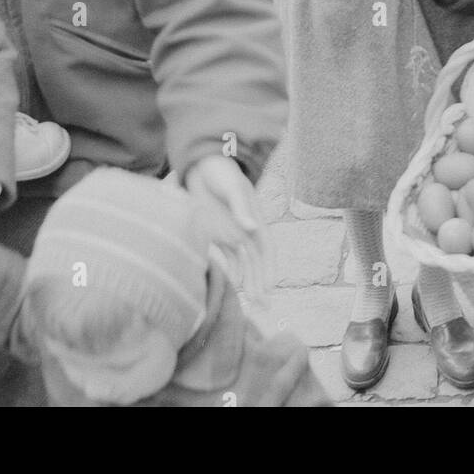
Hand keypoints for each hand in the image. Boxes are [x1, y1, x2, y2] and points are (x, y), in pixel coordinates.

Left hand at [184, 155, 269, 297]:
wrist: (203, 165)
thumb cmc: (221, 174)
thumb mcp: (232, 188)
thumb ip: (240, 208)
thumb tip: (251, 228)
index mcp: (256, 219)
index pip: (267, 249)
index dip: (270, 268)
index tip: (270, 288)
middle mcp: (248, 230)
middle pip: (258, 261)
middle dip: (262, 283)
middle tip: (264, 307)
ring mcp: (235, 233)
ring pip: (247, 263)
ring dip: (250, 282)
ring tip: (253, 304)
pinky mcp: (221, 234)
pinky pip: (231, 258)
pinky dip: (233, 273)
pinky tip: (233, 287)